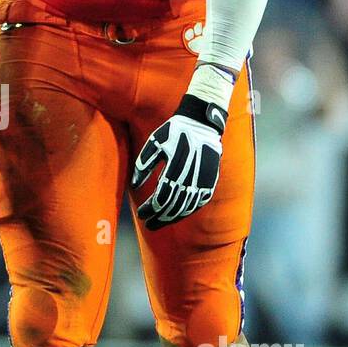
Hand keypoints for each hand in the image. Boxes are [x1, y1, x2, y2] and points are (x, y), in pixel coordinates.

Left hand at [132, 94, 226, 229]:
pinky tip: (180, 213)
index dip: (151, 209)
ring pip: (188, 206)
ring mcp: (204, 179)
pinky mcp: (212, 179)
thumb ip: (143, 164)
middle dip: (160, 218)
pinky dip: (189, 209)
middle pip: (174, 206)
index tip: (141, 215)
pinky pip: (200, 201)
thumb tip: (135, 185)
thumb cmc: (173, 132)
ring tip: (161, 221)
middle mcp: (191, 175)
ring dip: (174, 217)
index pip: (161, 197)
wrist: (201, 122)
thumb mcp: (154, 143)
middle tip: (149, 224)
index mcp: (175, 166)